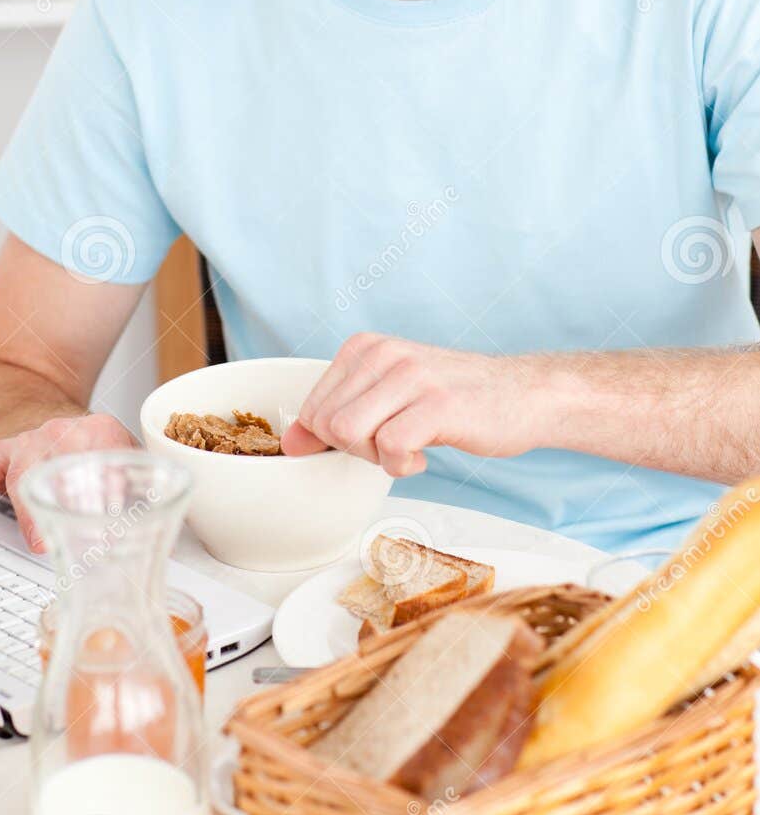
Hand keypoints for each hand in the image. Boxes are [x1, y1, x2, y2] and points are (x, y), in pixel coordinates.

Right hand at [0, 413, 137, 550]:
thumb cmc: (97, 452)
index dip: (110, 489)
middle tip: (75, 539)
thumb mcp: (126, 458)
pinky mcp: (2, 453)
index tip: (114, 523)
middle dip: (67, 501)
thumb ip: (144, 482)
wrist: (60, 425)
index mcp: (101, 430)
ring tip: (37, 541)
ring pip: (24, 469)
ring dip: (30, 510)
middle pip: (61, 462)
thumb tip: (170, 518)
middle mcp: (63, 432)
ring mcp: (30, 441)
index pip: (107, 456)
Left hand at [280, 333, 544, 476]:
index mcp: (364, 347)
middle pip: (326, 425)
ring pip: (349, 433)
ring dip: (377, 458)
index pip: (311, 409)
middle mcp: (382, 353)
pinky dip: (402, 466)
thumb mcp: (388, 398)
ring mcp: (411, 376)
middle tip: (394, 443)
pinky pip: (390, 448)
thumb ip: (337, 415)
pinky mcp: (437, 404)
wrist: (524, 394)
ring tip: (407, 447)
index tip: (374, 435)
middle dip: (355, 450)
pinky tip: (424, 455)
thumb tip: (290, 444)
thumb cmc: (454, 400)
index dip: (335, 439)